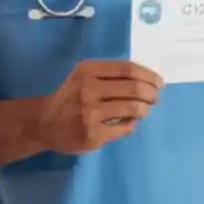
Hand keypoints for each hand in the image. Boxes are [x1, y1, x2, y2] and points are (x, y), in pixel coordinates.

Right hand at [29, 60, 162, 154]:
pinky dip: (131, 124)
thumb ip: (112, 74)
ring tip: (143, 110)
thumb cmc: (71, 96)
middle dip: (151, 93)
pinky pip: (124, 128)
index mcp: (88, 71)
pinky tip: (127, 122)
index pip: (128, 69)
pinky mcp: (92, 134)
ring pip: (133, 108)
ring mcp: (89, 114)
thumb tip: (149, 80)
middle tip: (155, 97)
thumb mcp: (85, 76)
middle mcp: (88, 90)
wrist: (43, 123)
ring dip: (145, 109)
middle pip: (134, 88)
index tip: (159, 82)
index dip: (149, 75)